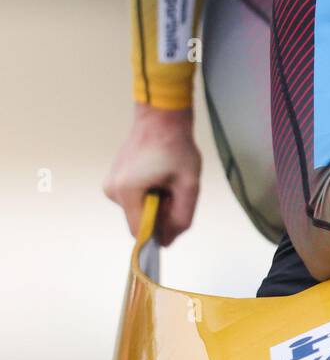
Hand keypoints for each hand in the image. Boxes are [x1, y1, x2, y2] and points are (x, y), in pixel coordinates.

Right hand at [103, 104, 200, 245]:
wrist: (161, 117)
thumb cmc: (176, 147)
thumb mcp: (189, 185)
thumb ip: (182, 217)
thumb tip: (167, 242)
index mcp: (127, 192)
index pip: (139, 231)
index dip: (159, 231)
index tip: (174, 213)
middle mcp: (113, 190)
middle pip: (138, 220)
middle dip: (159, 213)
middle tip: (175, 190)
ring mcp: (111, 184)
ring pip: (137, 209)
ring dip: (155, 202)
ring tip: (167, 179)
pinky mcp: (114, 179)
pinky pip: (134, 198)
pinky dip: (148, 194)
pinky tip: (158, 176)